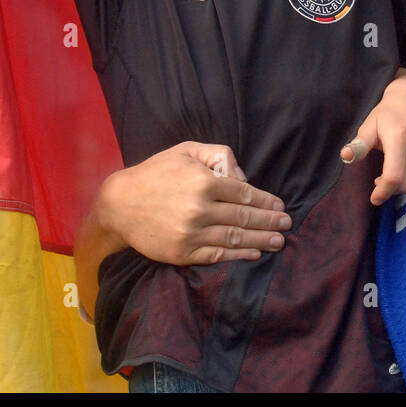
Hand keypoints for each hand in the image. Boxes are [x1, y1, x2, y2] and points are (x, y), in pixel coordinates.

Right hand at [97, 141, 290, 265]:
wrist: (119, 204)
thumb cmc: (156, 173)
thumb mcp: (186, 150)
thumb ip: (219, 155)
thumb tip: (243, 176)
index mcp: (204, 182)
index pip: (245, 194)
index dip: (266, 201)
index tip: (280, 206)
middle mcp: (199, 209)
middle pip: (244, 217)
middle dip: (269, 222)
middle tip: (287, 224)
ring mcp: (190, 233)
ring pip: (234, 238)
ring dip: (260, 241)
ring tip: (278, 242)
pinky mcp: (182, 252)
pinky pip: (216, 255)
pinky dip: (238, 256)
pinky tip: (253, 254)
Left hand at [341, 69, 405, 205]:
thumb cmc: (388, 111)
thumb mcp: (370, 124)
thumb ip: (360, 143)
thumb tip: (346, 156)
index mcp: (398, 136)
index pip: (394, 176)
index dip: (383, 192)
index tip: (375, 197)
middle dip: (394, 190)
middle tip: (385, 181)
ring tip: (402, 178)